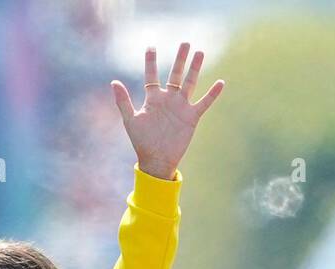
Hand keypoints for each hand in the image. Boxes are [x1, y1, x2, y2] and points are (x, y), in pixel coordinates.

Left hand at [111, 43, 223, 180]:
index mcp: (153, 99)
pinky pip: (204, 102)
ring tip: (200, 53)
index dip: (151, 62)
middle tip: (185, 43)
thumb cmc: (141, 141)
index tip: (151, 47)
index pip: (152, 76)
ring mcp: (181, 107)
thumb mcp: (130, 120)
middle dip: (180, 59)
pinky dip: (212, 94)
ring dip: (195, 68)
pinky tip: (221, 83)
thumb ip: (123, 101)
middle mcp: (168, 100)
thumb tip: (113, 82)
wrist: (156, 160)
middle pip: (175, 74)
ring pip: (190, 83)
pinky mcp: (191, 117)